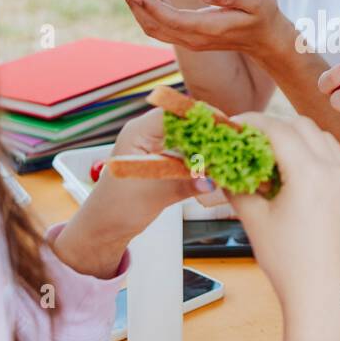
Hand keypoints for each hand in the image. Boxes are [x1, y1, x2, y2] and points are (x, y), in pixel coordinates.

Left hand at [51, 108, 213, 277]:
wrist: (104, 227)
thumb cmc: (115, 208)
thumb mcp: (152, 195)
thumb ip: (183, 184)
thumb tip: (211, 180)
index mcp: (138, 132)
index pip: (175, 113)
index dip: (202, 116)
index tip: (226, 126)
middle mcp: (148, 133)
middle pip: (186, 122)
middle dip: (211, 131)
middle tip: (235, 143)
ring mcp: (157, 146)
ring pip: (190, 137)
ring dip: (209, 145)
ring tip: (230, 155)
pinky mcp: (164, 159)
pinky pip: (188, 152)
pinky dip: (203, 158)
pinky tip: (218, 167)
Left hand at [117, 0, 290, 60]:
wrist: (268, 39)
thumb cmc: (264, 15)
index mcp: (207, 29)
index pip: (170, 19)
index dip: (150, 6)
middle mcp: (193, 39)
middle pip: (153, 26)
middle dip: (134, 4)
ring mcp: (190, 39)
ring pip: (154, 27)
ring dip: (138, 7)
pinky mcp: (190, 35)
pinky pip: (163, 24)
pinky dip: (153, 6)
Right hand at [224, 113, 339, 340]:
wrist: (325, 298)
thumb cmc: (288, 263)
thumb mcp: (254, 221)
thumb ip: (237, 187)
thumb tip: (222, 168)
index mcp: (309, 172)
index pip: (277, 129)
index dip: (252, 121)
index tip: (235, 124)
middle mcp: (336, 170)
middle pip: (303, 127)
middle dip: (275, 127)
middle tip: (252, 138)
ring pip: (326, 139)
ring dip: (301, 138)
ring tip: (279, 154)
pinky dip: (326, 154)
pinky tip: (310, 168)